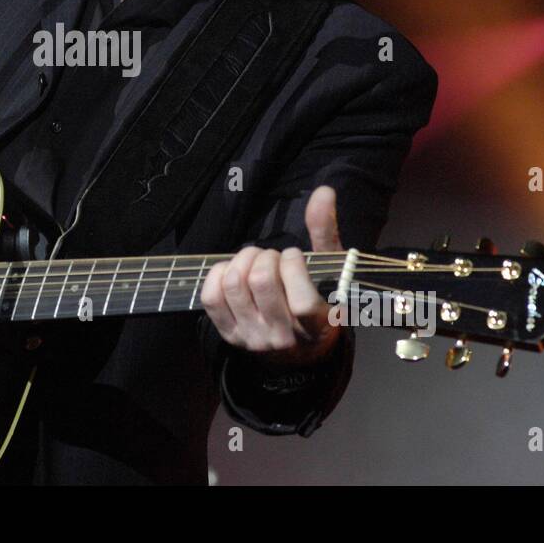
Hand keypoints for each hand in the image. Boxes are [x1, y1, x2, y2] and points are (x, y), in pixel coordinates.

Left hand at [200, 185, 342, 371]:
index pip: (300, 301)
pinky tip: (233, 270)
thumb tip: (323, 192)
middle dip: (265, 256)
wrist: (299, 350)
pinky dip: (218, 274)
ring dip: (242, 261)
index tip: (294, 256)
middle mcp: (281, 337)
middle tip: (272, 257)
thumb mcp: (332, 272)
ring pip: (235, 285)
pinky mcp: (229, 335)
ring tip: (254, 261)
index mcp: (314, 326)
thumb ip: (326, 233)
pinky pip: (211, 298)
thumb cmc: (319, 302)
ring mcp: (252, 337)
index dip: (293, 266)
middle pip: (260, 282)